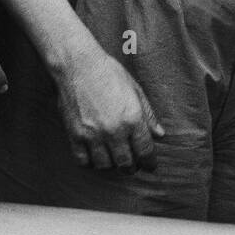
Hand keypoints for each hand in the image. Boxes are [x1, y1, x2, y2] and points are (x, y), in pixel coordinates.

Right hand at [55, 51, 163, 173]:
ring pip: (105, 165)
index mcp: (132, 118)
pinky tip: (95, 156)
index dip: (149, 162)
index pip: (145, 150)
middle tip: (132, 166)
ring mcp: (93, 135)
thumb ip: (148, 115)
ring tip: (114, 160)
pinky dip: (90, 163)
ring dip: (111, 165)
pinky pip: (83, 161)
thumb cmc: (109, 73)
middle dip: (131, 168)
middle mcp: (114, 130)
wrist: (78, 66)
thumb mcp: (135, 90)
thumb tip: (160, 134)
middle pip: (125, 163)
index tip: (150, 166)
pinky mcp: (75, 136)